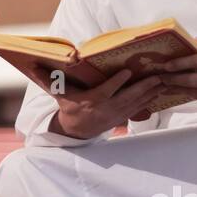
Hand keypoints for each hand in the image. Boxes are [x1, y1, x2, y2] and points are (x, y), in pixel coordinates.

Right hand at [45, 66, 164, 139]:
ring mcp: (116, 115)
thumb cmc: (69, 107)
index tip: (127, 72)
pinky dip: (150, 100)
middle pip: (127, 98)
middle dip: (143, 88)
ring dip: (151, 92)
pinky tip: (161, 91)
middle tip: (157, 76)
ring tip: (164, 81)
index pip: (106, 91)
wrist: (76, 131)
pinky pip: (139, 108)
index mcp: (91, 101)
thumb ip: (50, 80)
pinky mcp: (122, 118)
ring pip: (137, 103)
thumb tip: (33, 65)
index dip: (117, 82)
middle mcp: (106, 109)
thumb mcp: (60, 95)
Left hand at [156, 36, 196, 108]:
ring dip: (178, 90)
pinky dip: (190, 95)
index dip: (180, 63)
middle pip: (192, 80)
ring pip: (195, 93)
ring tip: (164, 86)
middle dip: (173, 79)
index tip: (166, 65)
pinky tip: (180, 92)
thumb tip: (192, 41)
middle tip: (160, 78)